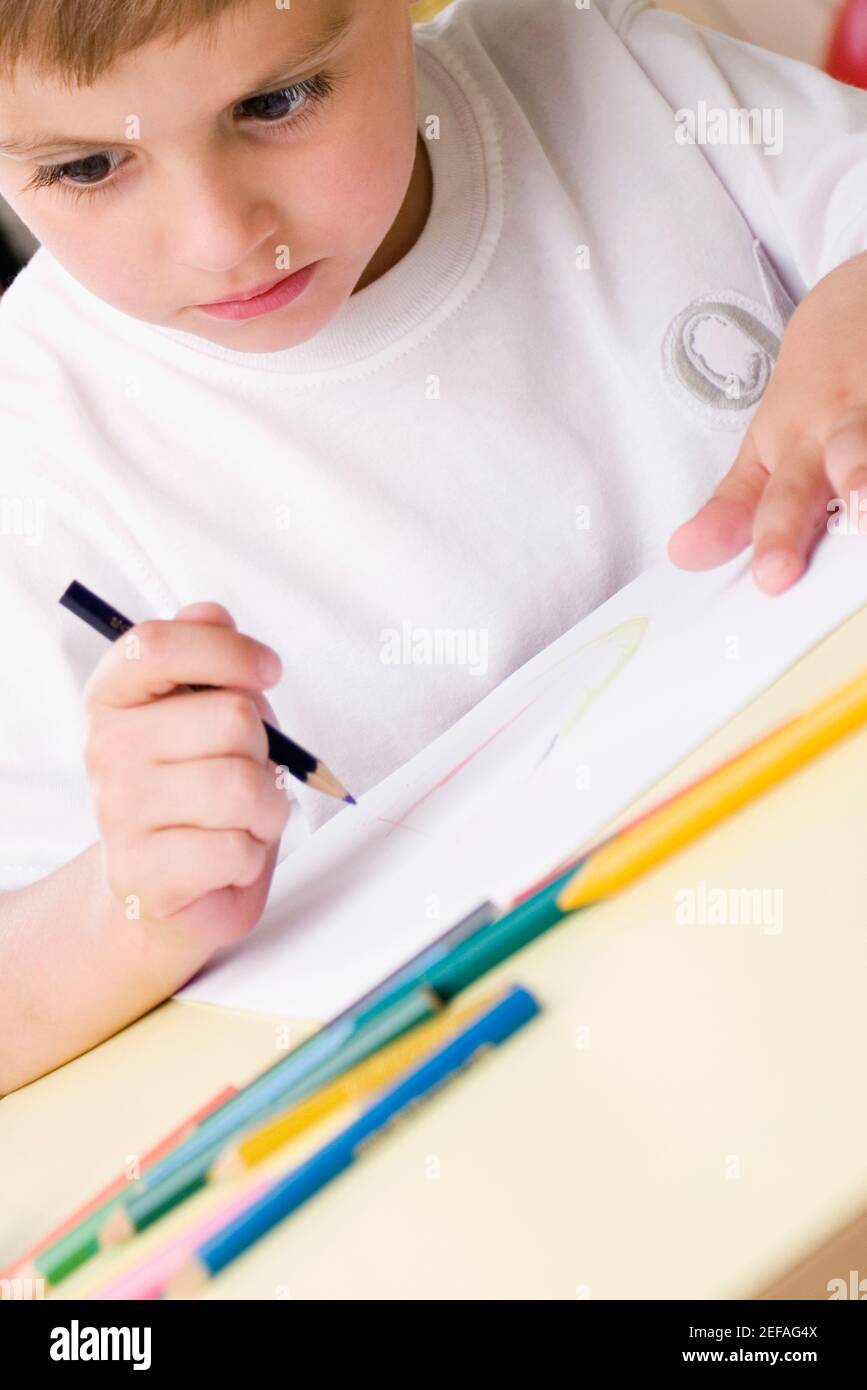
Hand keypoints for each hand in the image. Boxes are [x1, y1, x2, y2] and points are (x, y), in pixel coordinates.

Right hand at [82, 603, 290, 947]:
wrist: (160, 889)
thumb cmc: (196, 791)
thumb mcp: (204, 712)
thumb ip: (208, 658)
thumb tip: (212, 614)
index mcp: (114, 696)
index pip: (158, 644)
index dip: (229, 650)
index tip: (268, 671)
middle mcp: (106, 748)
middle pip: (232, 717)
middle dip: (266, 750)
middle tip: (249, 773)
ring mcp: (117, 811)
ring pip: (244, 786)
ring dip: (269, 808)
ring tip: (245, 819)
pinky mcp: (141, 873)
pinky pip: (237, 848)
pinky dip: (252, 856)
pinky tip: (226, 858)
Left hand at [669, 253, 866, 592]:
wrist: (858, 302)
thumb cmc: (814, 395)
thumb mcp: (766, 447)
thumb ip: (734, 508)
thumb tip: (684, 556)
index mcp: (799, 446)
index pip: (784, 497)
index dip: (778, 536)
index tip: (773, 577)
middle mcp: (848, 422)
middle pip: (852, 452)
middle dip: (858, 481)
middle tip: (861, 513)